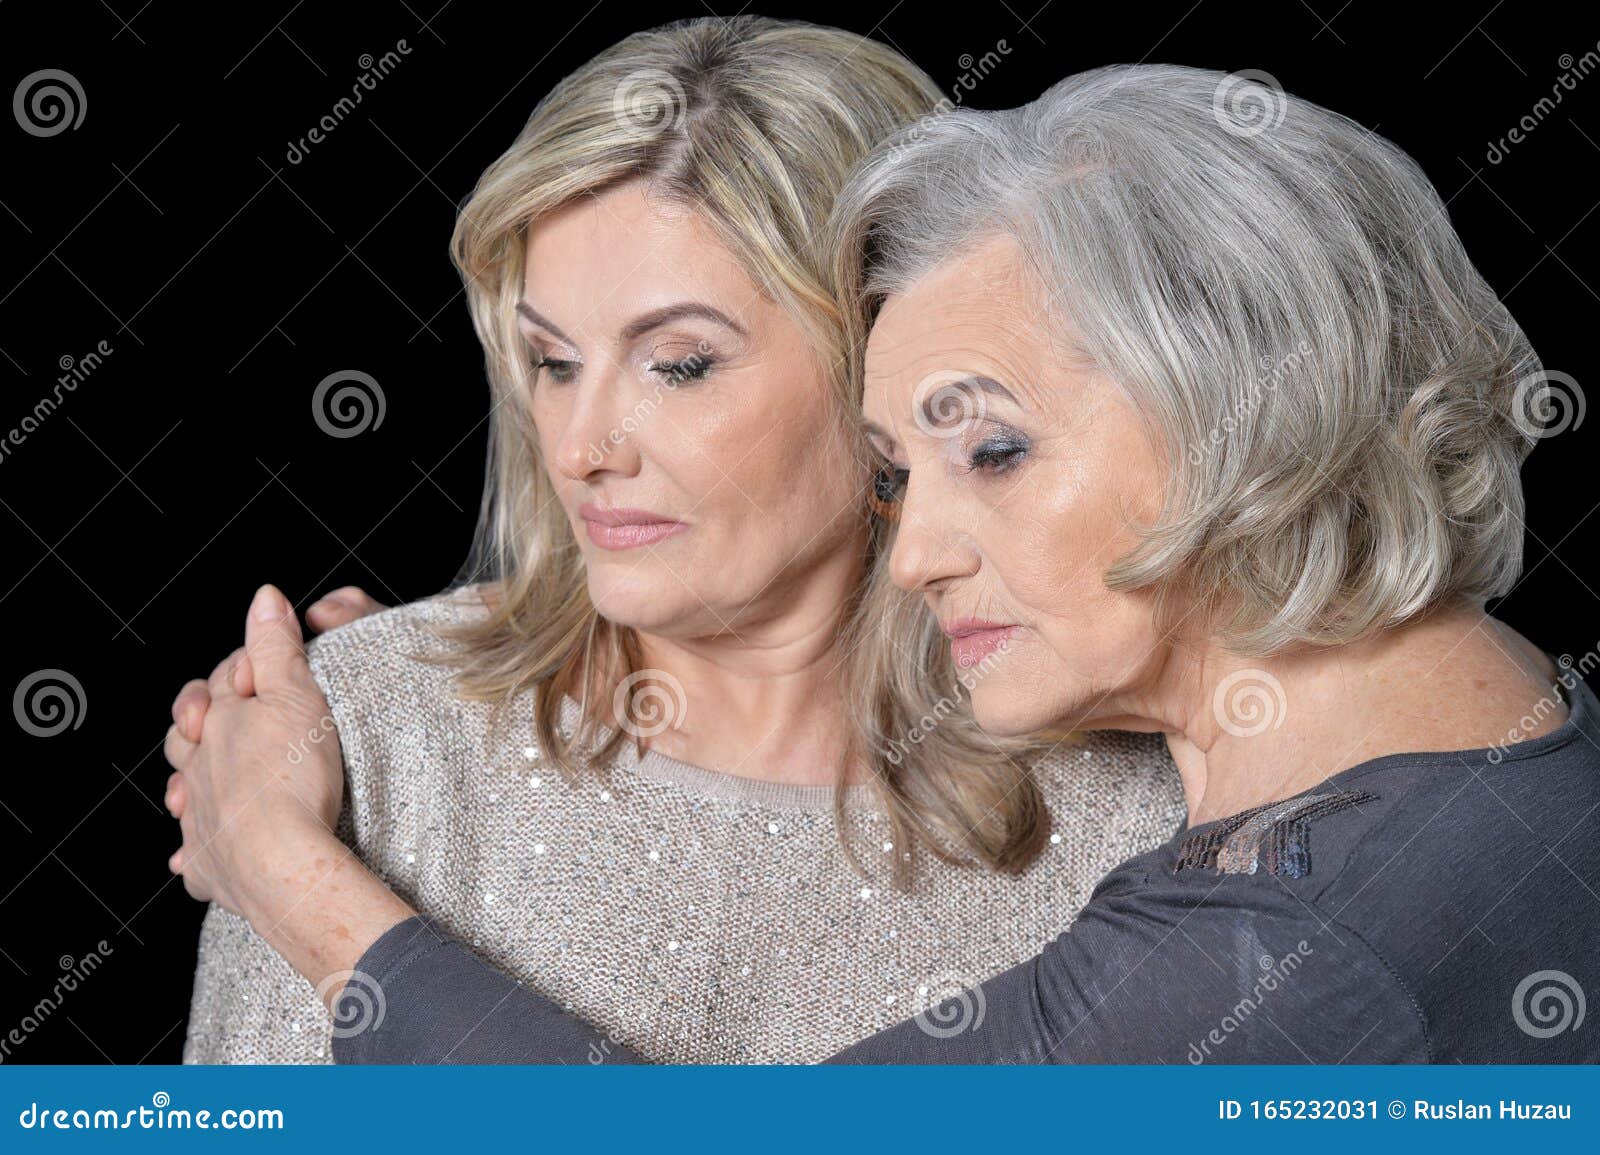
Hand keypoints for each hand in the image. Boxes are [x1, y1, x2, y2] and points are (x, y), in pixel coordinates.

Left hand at [161, 584, 415, 1002]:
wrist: (282, 862)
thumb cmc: (293, 778)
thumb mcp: (296, 696)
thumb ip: (277, 647)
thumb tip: (265, 597)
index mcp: (219, 723)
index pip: (225, 681)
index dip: (246, 667)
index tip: (267, 665)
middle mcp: (199, 769)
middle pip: (188, 736)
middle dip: (199, 723)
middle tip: (217, 720)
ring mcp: (200, 818)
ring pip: (185, 792)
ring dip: (190, 784)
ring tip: (197, 783)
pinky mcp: (210, 864)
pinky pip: (196, 856)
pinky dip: (197, 850)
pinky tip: (198, 854)